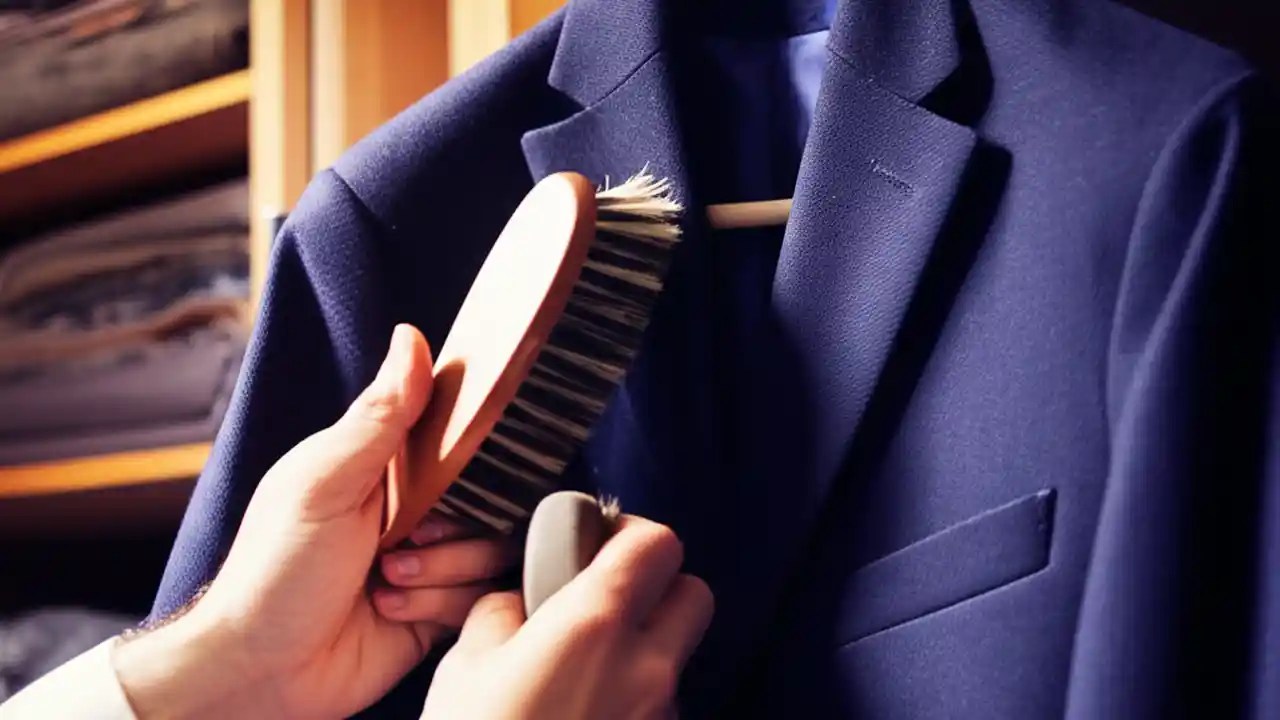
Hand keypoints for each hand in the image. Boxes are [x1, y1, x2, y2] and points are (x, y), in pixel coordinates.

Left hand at [113, 324, 516, 718]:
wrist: (260, 671)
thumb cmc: (273, 570)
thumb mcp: (323, 481)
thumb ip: (379, 416)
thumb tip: (412, 339)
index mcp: (386, 467)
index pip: (459, 437)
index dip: (470, 455)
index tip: (449, 476)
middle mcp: (415, 510)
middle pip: (488, 498)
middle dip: (451, 527)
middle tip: (403, 541)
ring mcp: (431, 562)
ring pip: (490, 549)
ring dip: (440, 572)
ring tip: (386, 583)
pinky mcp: (440, 611)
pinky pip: (482, 598)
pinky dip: (440, 607)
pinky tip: (391, 611)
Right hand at [423, 515, 714, 718]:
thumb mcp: (468, 662)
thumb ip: (508, 611)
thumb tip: (526, 602)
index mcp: (597, 623)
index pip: (657, 543)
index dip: (629, 532)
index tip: (596, 541)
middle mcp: (645, 667)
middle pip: (693, 595)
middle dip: (657, 588)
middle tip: (604, 602)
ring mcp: (659, 716)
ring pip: (677, 658)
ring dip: (643, 650)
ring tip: (581, 674)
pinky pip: (660, 708)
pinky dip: (633, 699)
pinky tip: (582, 714)